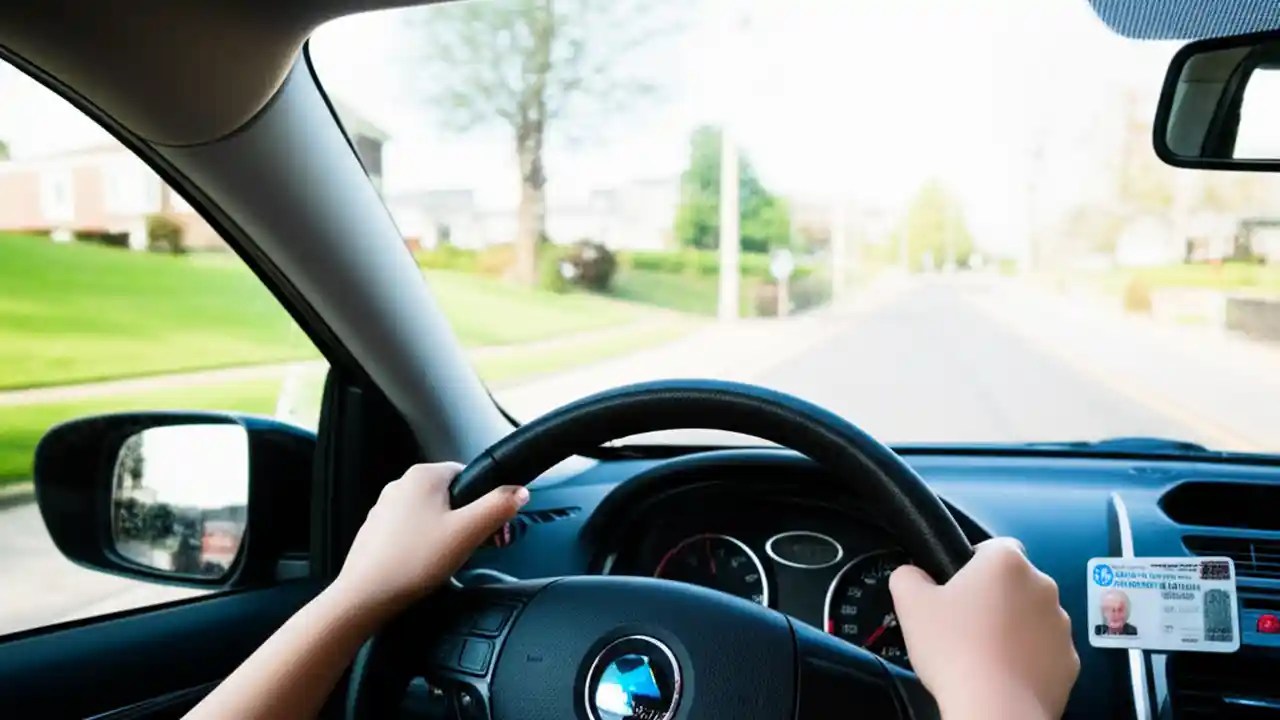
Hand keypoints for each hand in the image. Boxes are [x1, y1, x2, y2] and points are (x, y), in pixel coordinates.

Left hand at [331, 462, 527, 615]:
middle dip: (465, 521)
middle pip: (450, 496)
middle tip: (470, 547)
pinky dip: (422, 546)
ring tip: (444, 561)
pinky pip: (411, 532)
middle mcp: (401, 485)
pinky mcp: (376, 531)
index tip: (489, 527)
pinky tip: (423, 566)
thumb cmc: (412, 562)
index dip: (484, 501)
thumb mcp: (468, 533)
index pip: (468, 475)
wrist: (365, 596)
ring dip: (444, 534)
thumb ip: (498, 507)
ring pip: (430, 515)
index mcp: (423, 476)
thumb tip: (519, 492)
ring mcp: (385, 508)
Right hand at [889, 538, 1078, 719]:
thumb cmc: (954, 648)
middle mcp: (1042, 585)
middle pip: (1015, 584)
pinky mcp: (1070, 661)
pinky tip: (1005, 674)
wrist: (995, 708)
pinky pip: (1046, 651)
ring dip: (1015, 628)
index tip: (956, 592)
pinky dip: (1030, 659)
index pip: (993, 547)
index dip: (972, 566)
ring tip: (985, 654)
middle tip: (966, 625)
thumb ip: (907, 576)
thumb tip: (912, 574)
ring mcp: (1062, 625)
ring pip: (1033, 617)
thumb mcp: (910, 604)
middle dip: (996, 599)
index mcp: (1006, 562)